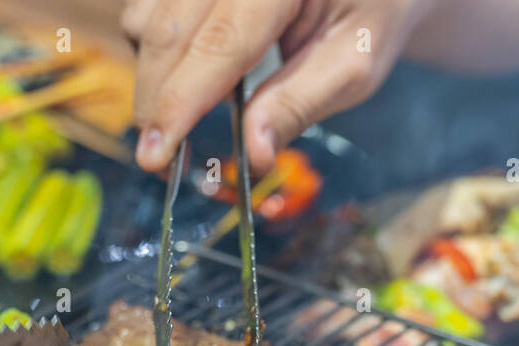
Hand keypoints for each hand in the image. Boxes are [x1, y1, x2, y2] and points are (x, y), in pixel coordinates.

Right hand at [123, 0, 429, 174]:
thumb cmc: (373, 8)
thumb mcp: (355, 61)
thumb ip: (301, 104)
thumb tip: (254, 155)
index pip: (219, 44)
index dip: (180, 103)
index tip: (156, 156)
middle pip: (166, 30)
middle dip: (154, 100)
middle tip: (159, 158)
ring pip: (146, 17)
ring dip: (153, 72)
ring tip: (181, 111)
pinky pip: (149, 6)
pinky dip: (157, 46)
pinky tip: (189, 70)